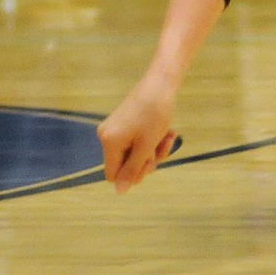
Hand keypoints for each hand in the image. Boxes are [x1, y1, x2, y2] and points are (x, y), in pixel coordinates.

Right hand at [98, 74, 179, 193]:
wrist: (162, 82)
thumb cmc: (155, 113)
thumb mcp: (146, 146)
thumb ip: (133, 169)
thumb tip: (120, 191)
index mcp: (109, 142)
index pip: (113, 175)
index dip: (132, 175)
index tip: (149, 163)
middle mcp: (107, 136)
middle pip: (125, 164)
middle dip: (147, 160)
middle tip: (162, 147)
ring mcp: (115, 128)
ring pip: (134, 153)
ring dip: (153, 149)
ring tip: (169, 136)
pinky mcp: (125, 122)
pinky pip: (137, 141)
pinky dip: (152, 140)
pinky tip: (168, 132)